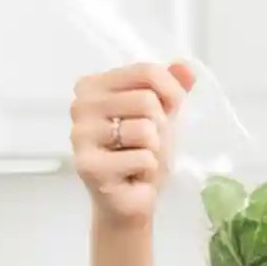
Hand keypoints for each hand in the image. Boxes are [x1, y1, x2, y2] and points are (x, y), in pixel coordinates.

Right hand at [70, 61, 196, 226]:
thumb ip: (172, 87)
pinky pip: (143, 158)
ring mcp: (81, 136)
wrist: (131, 198)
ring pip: (145, 130)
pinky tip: (132, 176)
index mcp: (93, 86)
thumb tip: (186, 67)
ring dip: (154, 150)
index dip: (171, 93)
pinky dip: (148, 171)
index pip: (147, 71)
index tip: (166, 111)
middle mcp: (80, 106)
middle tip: (146, 144)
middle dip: (160, 127)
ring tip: (137, 158)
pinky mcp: (89, 166)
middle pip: (146, 100)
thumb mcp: (162, 114)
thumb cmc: (141, 152)